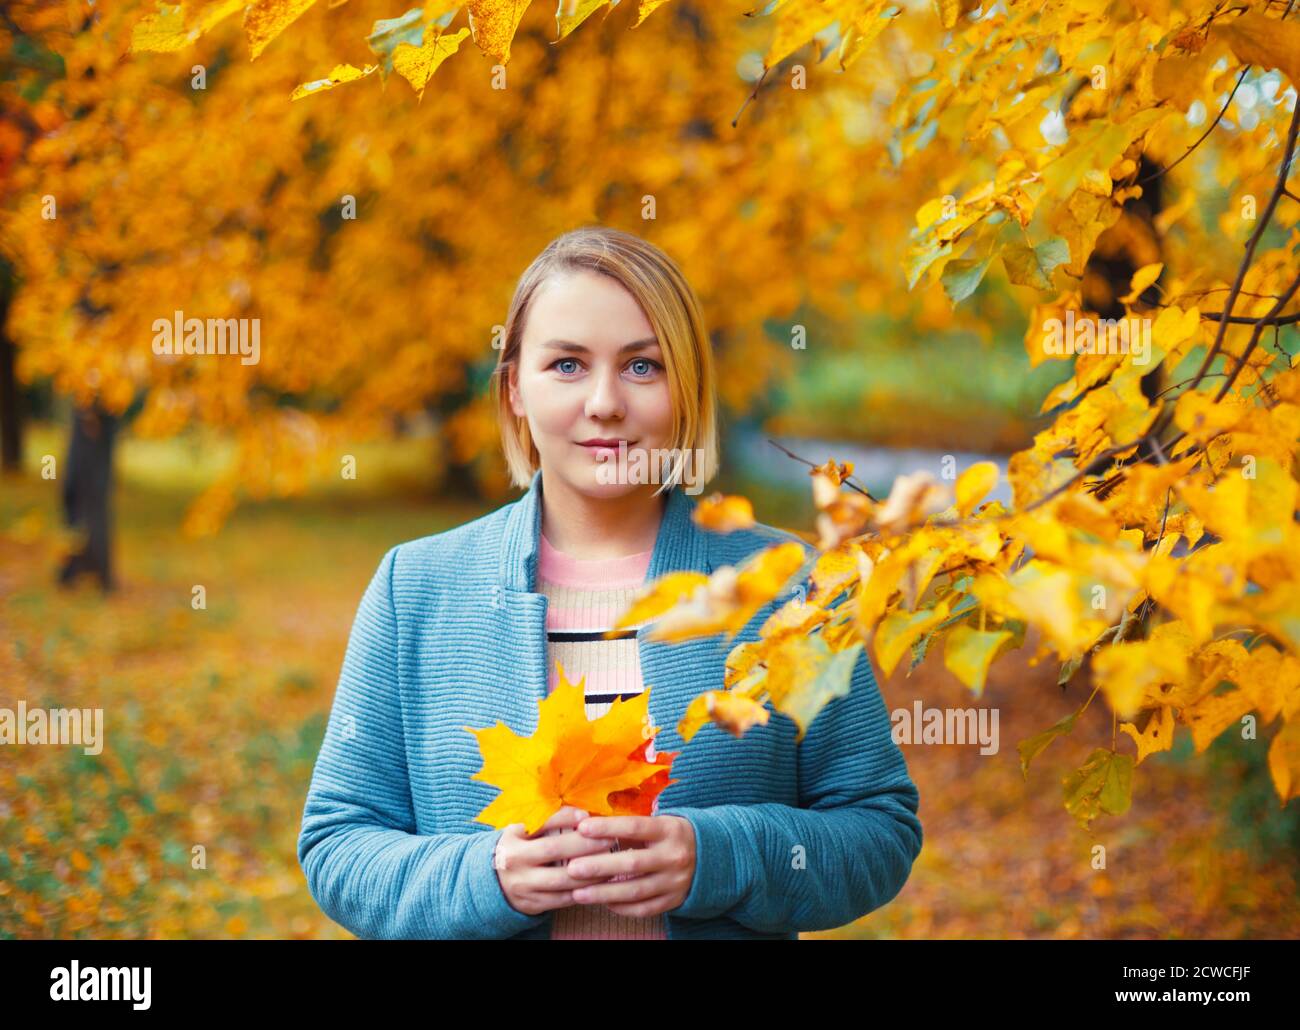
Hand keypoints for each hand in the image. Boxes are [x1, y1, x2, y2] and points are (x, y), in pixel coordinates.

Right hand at [493, 806, 618, 915]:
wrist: (495, 882)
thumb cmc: (519, 849)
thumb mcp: (523, 831)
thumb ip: (548, 821)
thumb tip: (583, 815)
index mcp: (513, 837)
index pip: (541, 823)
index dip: (565, 818)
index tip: (586, 816)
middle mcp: (515, 861)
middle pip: (553, 849)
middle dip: (584, 843)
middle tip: (608, 839)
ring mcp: (523, 885)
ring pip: (561, 878)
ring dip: (589, 871)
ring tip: (610, 862)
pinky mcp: (532, 904)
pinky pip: (562, 899)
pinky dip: (583, 890)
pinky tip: (599, 883)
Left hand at [563, 815, 696, 917]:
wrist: (714, 856)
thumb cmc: (672, 835)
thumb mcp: (660, 823)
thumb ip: (630, 827)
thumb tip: (589, 827)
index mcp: (669, 830)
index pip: (634, 827)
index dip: (607, 828)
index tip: (581, 828)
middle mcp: (673, 856)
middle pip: (632, 863)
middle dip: (599, 866)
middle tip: (571, 868)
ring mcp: (675, 882)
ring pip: (635, 891)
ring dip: (603, 893)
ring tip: (578, 893)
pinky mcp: (674, 901)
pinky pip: (644, 909)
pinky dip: (621, 908)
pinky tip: (602, 903)